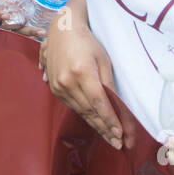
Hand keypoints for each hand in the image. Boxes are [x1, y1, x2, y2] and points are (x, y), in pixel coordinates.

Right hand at [39, 21, 120, 148]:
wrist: (62, 30)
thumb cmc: (87, 42)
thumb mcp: (103, 60)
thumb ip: (109, 83)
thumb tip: (117, 106)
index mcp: (82, 72)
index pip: (99, 103)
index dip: (110, 121)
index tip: (120, 134)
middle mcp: (67, 81)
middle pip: (89, 111)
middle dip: (105, 129)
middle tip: (117, 144)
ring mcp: (57, 85)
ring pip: (80, 111)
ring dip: (96, 125)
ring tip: (109, 138)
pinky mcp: (53, 88)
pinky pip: (72, 106)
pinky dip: (85, 115)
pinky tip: (95, 123)